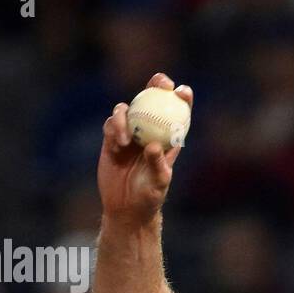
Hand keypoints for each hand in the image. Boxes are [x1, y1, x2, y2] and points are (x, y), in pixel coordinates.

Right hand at [97, 73, 192, 225]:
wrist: (126, 208)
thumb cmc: (149, 197)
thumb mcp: (158, 183)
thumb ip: (157, 164)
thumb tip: (153, 145)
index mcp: (168, 139)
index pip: (177, 113)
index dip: (181, 98)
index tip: (182, 92)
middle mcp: (149, 131)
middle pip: (152, 100)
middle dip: (157, 85)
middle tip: (159, 83)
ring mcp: (129, 134)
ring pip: (128, 109)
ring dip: (126, 116)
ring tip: (126, 140)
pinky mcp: (112, 140)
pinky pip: (111, 124)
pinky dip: (114, 128)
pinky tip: (118, 142)